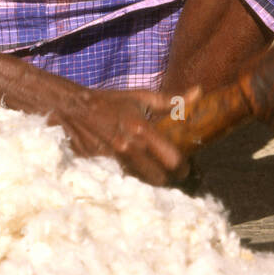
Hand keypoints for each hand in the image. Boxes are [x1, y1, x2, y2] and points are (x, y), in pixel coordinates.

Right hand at [50, 87, 191, 185]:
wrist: (75, 107)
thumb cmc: (112, 101)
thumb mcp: (140, 97)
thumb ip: (170, 100)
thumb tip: (198, 92)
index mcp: (142, 129)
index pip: (172, 159)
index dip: (182, 167)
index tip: (185, 166)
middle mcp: (129, 147)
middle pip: (158, 178)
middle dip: (168, 178)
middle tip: (171, 173)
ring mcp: (114, 159)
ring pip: (142, 182)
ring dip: (151, 180)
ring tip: (156, 173)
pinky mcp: (102, 166)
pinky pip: (125, 178)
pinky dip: (133, 178)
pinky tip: (137, 172)